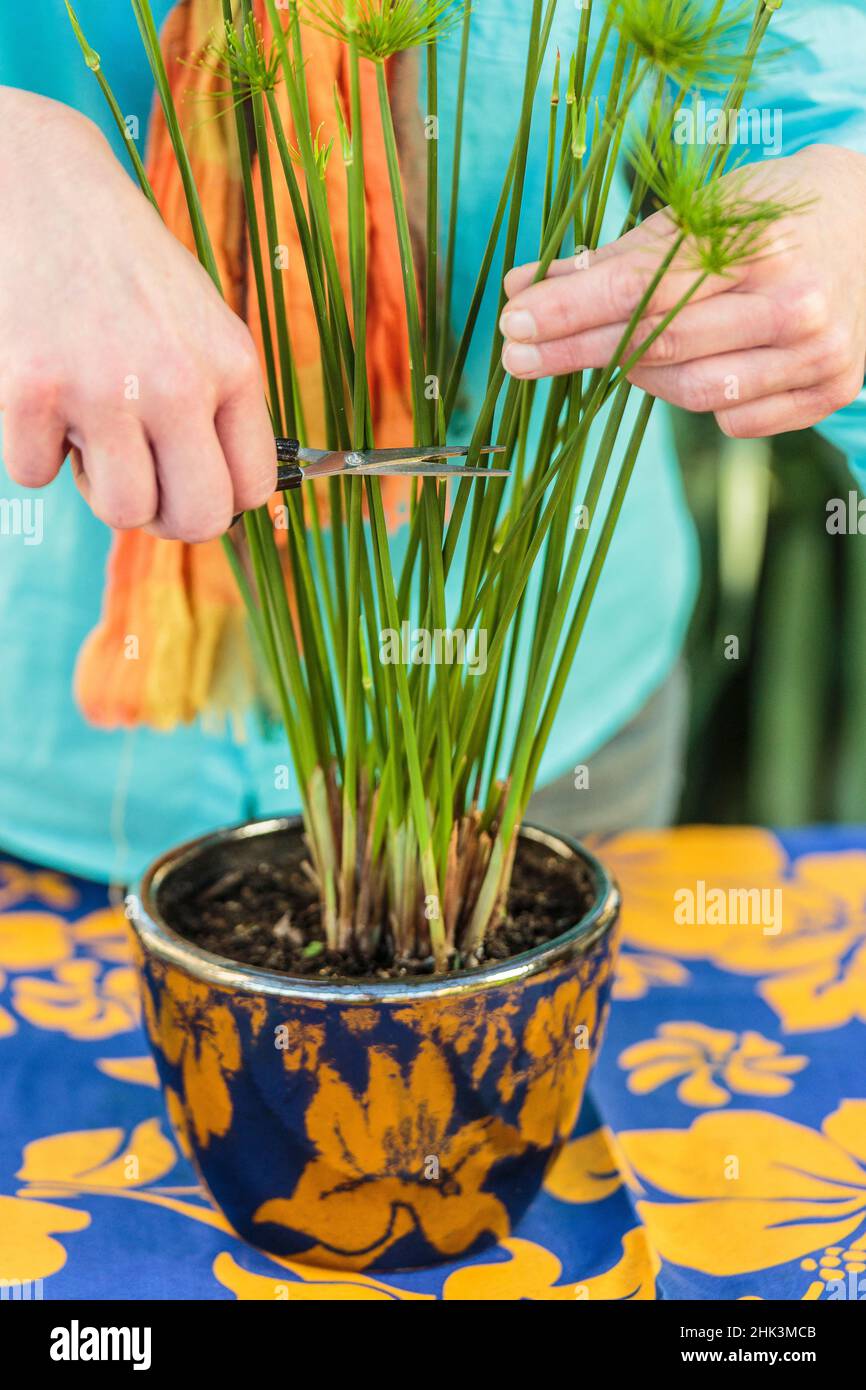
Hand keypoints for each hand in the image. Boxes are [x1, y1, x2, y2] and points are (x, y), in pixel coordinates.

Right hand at [0, 88, 273, 540]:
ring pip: (122, 512)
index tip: (186, 481)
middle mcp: (179, 381)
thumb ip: (220, 403)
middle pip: (197, 519)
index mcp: (232, 365)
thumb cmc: (126, 267)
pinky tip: (41, 393)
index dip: (215, 500)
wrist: (42, 184)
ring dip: (98, 486)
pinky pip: (36, 473)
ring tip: (89, 432)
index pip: (253, 489)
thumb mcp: (202, 322)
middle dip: (164, 516)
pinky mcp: (32, 388)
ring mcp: (105, 387)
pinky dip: (32, 446)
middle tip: (137, 479)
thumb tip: (227, 497)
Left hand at [500, 145, 865, 437]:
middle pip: (661, 344)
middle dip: (578, 351)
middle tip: (517, 355)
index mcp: (759, 241)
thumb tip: (524, 289)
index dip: (571, 308)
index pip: (643, 285)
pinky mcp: (827, 391)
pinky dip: (699, 399)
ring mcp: (817, 353)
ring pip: (696, 392)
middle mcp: (795, 302)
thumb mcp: (698, 213)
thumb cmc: (766, 218)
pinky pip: (735, 420)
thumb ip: (614, 257)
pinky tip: (690, 368)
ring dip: (640, 376)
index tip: (514, 320)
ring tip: (617, 352)